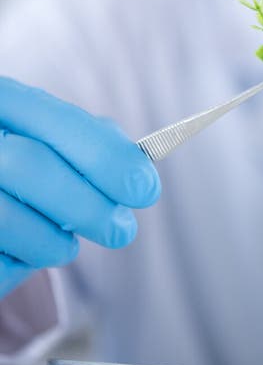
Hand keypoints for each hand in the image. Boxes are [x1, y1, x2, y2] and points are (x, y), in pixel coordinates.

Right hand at [0, 76, 160, 297]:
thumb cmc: (24, 167)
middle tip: (123, 231)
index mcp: (5, 102)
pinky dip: (22, 262)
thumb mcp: (50, 137)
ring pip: (7, 217)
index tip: (146, 189)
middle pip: (30, 166)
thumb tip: (136, 166)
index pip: (58, 120)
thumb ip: (90, 140)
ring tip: (66, 245)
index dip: (105, 155)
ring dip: (53, 241)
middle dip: (88, 204)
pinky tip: (29, 252)